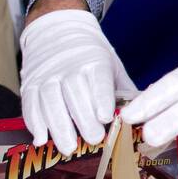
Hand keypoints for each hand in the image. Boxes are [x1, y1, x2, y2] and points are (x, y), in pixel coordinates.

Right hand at [19, 9, 135, 152]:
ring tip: (68, 148)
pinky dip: (35, 123)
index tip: (106, 118)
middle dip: (83, 119)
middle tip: (93, 139)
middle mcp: (68, 67)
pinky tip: (42, 139)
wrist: (57, 30)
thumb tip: (148, 116)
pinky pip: (30, 104)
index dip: (101, 99)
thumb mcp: (112, 66)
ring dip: (58, 127)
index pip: (98, 80)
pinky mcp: (30, 84)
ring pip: (50, 101)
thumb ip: (126, 92)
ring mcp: (46, 76)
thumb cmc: (92, 56)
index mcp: (94, 61)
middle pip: (74, 93)